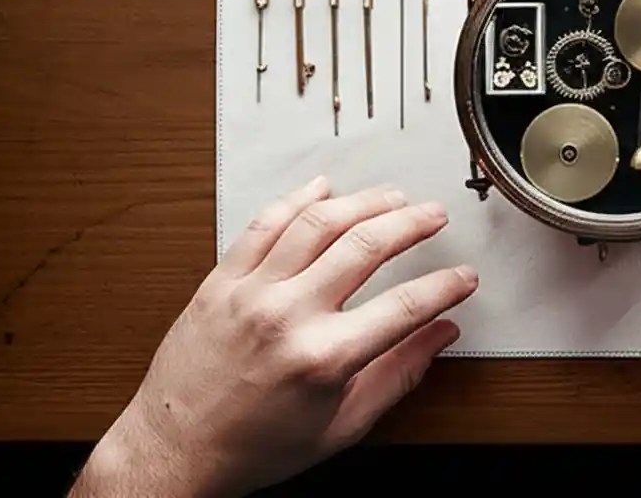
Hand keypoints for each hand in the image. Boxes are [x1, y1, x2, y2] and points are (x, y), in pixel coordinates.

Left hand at [70, 176, 478, 497]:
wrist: (177, 450)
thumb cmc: (255, 446)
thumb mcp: (342, 425)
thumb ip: (399, 375)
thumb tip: (440, 337)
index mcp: (324, 359)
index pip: (405, 306)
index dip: (446, 286)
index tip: (463, 277)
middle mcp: (287, 317)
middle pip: (366, 246)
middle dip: (412, 224)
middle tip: (434, 216)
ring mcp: (251, 293)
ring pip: (317, 224)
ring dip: (363, 202)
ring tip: (391, 197)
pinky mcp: (221, 281)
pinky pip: (263, 224)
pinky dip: (297, 201)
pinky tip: (322, 190)